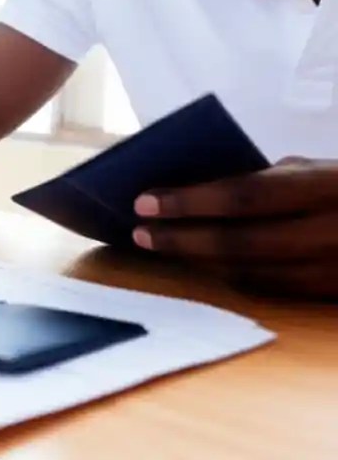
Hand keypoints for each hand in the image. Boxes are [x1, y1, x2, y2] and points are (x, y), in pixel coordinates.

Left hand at [132, 157, 337, 300]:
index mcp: (333, 185)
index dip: (191, 201)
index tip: (143, 201)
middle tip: (140, 232)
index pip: (247, 196)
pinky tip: (207, 264)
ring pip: (254, 273)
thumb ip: (272, 178)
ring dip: (201, 261)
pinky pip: (276, 290)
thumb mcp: (324, 169)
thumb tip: (197, 188)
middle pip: (242, 242)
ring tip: (162, 245)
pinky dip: (235, 276)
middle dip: (183, 238)